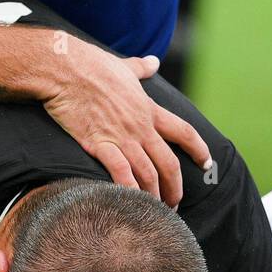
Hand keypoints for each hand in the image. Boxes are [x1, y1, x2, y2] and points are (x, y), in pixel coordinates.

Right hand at [43, 42, 210, 206]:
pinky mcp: (98, 144)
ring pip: (147, 173)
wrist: (65, 69)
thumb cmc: (92, 64)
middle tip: (174, 204)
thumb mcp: (124, 66)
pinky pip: (120, 173)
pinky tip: (129, 204)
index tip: (206, 162)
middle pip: (168, 163)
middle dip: (175, 187)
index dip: (198, 149)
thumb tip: (153, 61)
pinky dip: (128, 190)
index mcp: (148, 109)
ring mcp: (121, 137)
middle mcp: (140, 127)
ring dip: (153, 195)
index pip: (183, 132)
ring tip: (153, 211)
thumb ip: (141, 67)